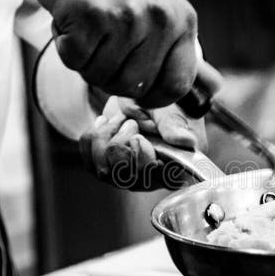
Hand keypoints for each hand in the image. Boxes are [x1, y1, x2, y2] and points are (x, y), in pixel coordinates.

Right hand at [34, 0, 198, 107]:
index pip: (178, 84)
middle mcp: (160, 19)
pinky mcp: (92, 16)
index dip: (155, 97)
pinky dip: (66, 48)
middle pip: (135, 87)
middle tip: (101, 46)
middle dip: (111, 77)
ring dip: (87, 62)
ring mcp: (128, 17)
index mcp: (183, 20)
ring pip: (102, 77)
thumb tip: (213, 89)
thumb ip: (176, 48)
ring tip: (89, 28)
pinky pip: (76, 61)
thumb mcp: (159, 7)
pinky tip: (72, 20)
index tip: (138, 92)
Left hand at [79, 62, 221, 189]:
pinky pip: (89, 162)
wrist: (141, 97)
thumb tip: (186, 141)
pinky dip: (92, 138)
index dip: (143, 158)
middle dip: (122, 143)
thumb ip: (174, 124)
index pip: (157, 178)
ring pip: (104, 171)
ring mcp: (126, 176)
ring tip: (119, 119)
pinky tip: (105, 123)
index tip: (140, 136)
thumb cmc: (160, 104)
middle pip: (125, 177)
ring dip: (107, 138)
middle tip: (131, 122)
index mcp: (173, 167)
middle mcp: (150, 178)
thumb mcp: (167, 109)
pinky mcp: (106, 168)